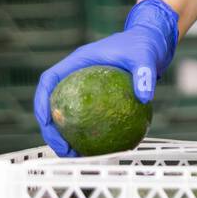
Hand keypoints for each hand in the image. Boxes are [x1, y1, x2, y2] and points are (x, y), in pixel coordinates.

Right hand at [33, 0, 179, 156]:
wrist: (154, 41)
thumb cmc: (144, 44)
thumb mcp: (144, 56)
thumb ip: (143, 73)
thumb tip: (145, 96)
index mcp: (79, 62)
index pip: (50, 80)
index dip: (42, 101)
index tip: (46, 121)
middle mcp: (78, 75)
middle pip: (53, 103)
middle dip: (51, 128)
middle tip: (64, 149)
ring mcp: (86, 87)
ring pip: (68, 114)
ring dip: (66, 135)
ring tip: (76, 156)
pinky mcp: (98, 97)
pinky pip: (88, 117)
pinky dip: (88, 134)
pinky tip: (98, 151)